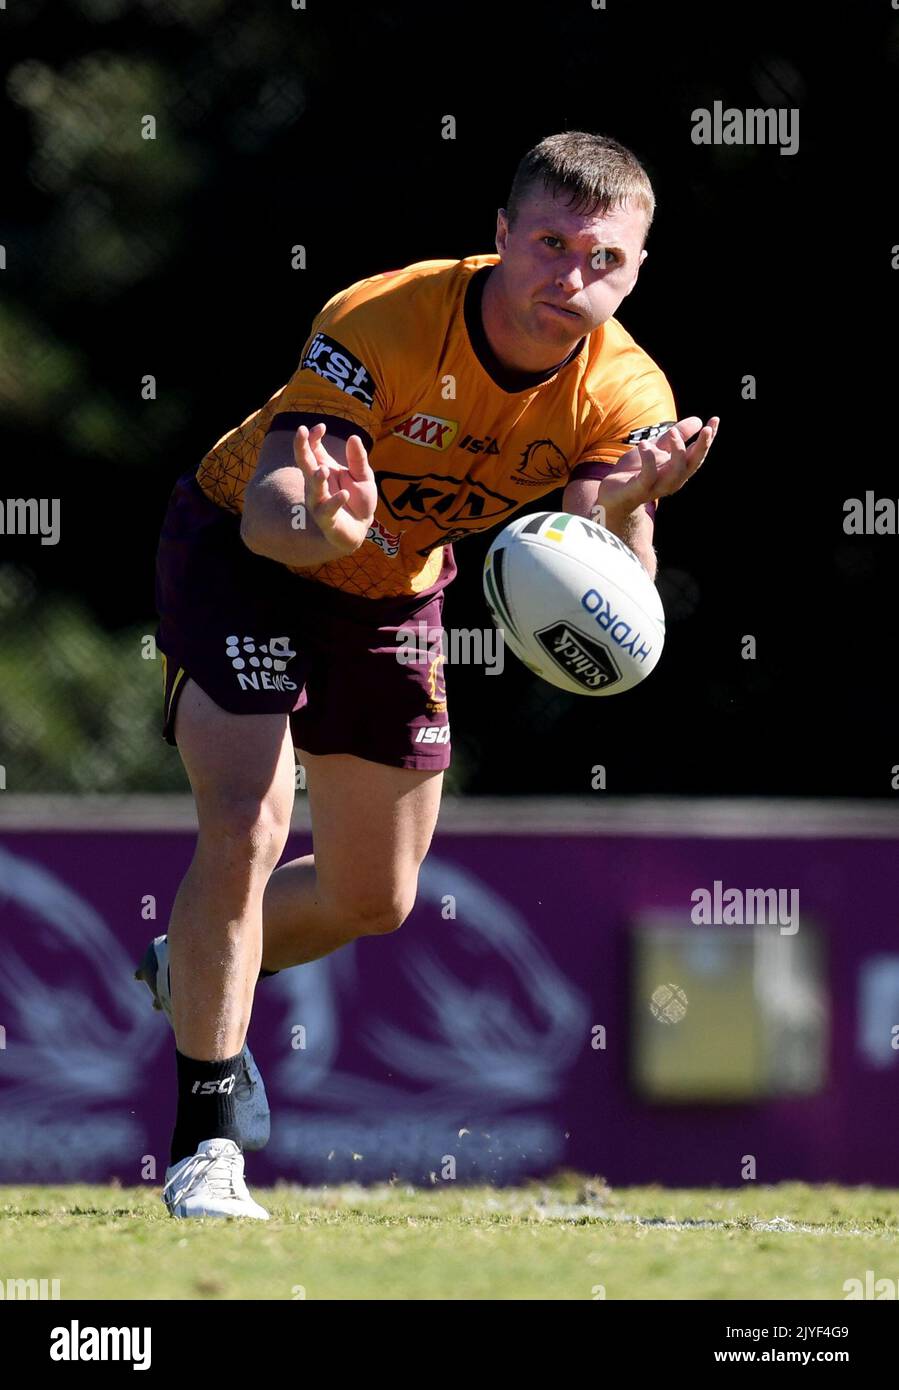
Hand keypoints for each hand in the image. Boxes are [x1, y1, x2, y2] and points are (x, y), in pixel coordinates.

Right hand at [293, 422, 376, 554]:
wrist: (361, 527)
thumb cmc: (358, 499)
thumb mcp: (363, 475)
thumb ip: (358, 458)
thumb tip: (353, 437)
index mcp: (324, 468)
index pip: (313, 449)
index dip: (313, 437)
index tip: (321, 426)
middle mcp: (317, 484)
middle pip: (305, 464)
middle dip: (301, 448)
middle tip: (301, 432)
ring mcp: (320, 501)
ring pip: (313, 489)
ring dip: (316, 479)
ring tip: (322, 470)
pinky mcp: (327, 519)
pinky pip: (327, 510)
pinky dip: (334, 502)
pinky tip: (344, 494)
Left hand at [595, 416, 718, 527]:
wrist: (612, 495)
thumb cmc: (635, 472)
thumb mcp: (656, 449)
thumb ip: (674, 436)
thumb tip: (698, 420)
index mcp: (677, 470)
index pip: (697, 454)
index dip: (708, 439)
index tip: (715, 419)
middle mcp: (672, 480)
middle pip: (693, 464)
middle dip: (702, 447)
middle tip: (706, 428)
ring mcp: (657, 487)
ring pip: (676, 472)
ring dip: (677, 450)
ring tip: (671, 431)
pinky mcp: (639, 490)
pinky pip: (648, 476)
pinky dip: (648, 459)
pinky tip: (644, 445)